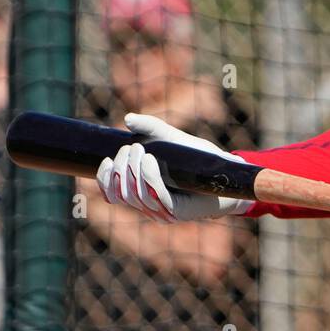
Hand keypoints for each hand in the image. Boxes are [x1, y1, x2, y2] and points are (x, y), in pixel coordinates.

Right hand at [96, 112, 253, 222]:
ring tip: (141, 150)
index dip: (103, 178)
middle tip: (132, 148)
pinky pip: (155, 196)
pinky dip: (149, 176)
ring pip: (134, 196)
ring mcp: (162, 211)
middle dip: (120, 168)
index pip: (111, 193)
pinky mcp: (177, 211)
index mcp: (141, 191)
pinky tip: (149, 159)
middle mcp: (149, 205)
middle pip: (121, 193)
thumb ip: (150, 128)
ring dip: (133, 170)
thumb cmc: (197, 157)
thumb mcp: (170, 137)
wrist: (226, 172)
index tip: (107, 157)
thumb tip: (127, 119)